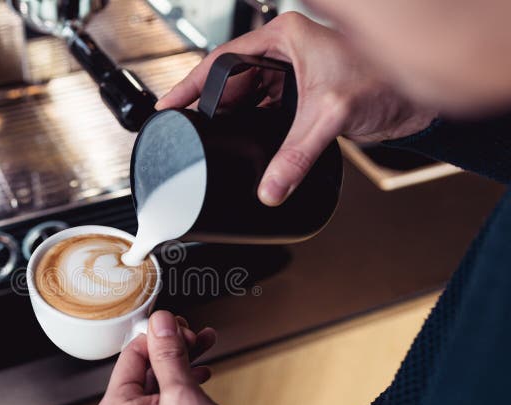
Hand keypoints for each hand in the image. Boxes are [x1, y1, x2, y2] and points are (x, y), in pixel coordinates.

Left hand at [94, 311, 267, 404]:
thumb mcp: (185, 396)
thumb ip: (169, 355)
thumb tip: (160, 323)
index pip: (130, 355)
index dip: (159, 335)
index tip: (182, 326)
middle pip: (142, 371)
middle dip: (173, 350)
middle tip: (198, 336)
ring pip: (155, 388)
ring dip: (180, 366)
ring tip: (205, 348)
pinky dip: (181, 390)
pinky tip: (200, 377)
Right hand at [157, 13, 437, 205]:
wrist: (415, 103)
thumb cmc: (385, 81)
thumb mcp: (329, 117)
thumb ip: (295, 156)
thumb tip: (269, 188)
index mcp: (284, 38)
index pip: (222, 61)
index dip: (191, 84)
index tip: (168, 104)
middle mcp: (284, 53)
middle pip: (230, 81)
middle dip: (212, 107)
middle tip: (190, 130)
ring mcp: (290, 75)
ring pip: (247, 98)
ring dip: (234, 120)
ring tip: (216, 139)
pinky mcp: (299, 98)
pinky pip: (265, 113)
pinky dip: (253, 128)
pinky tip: (245, 142)